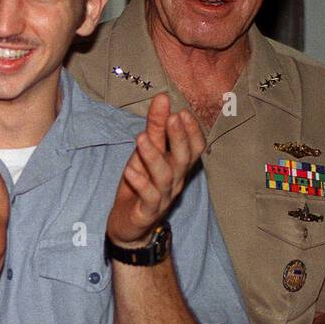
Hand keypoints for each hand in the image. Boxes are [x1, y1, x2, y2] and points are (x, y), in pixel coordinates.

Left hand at [106, 93, 204, 246]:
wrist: (129, 225)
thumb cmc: (140, 184)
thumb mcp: (146, 152)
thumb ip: (155, 127)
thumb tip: (162, 97)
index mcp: (178, 166)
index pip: (195, 148)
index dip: (191, 131)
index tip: (182, 111)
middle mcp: (175, 181)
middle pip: (183, 159)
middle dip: (179, 138)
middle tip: (172, 117)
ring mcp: (163, 197)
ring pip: (165, 177)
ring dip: (154, 156)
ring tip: (141, 137)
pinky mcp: (147, 212)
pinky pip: (148, 197)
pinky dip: (140, 182)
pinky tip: (130, 169)